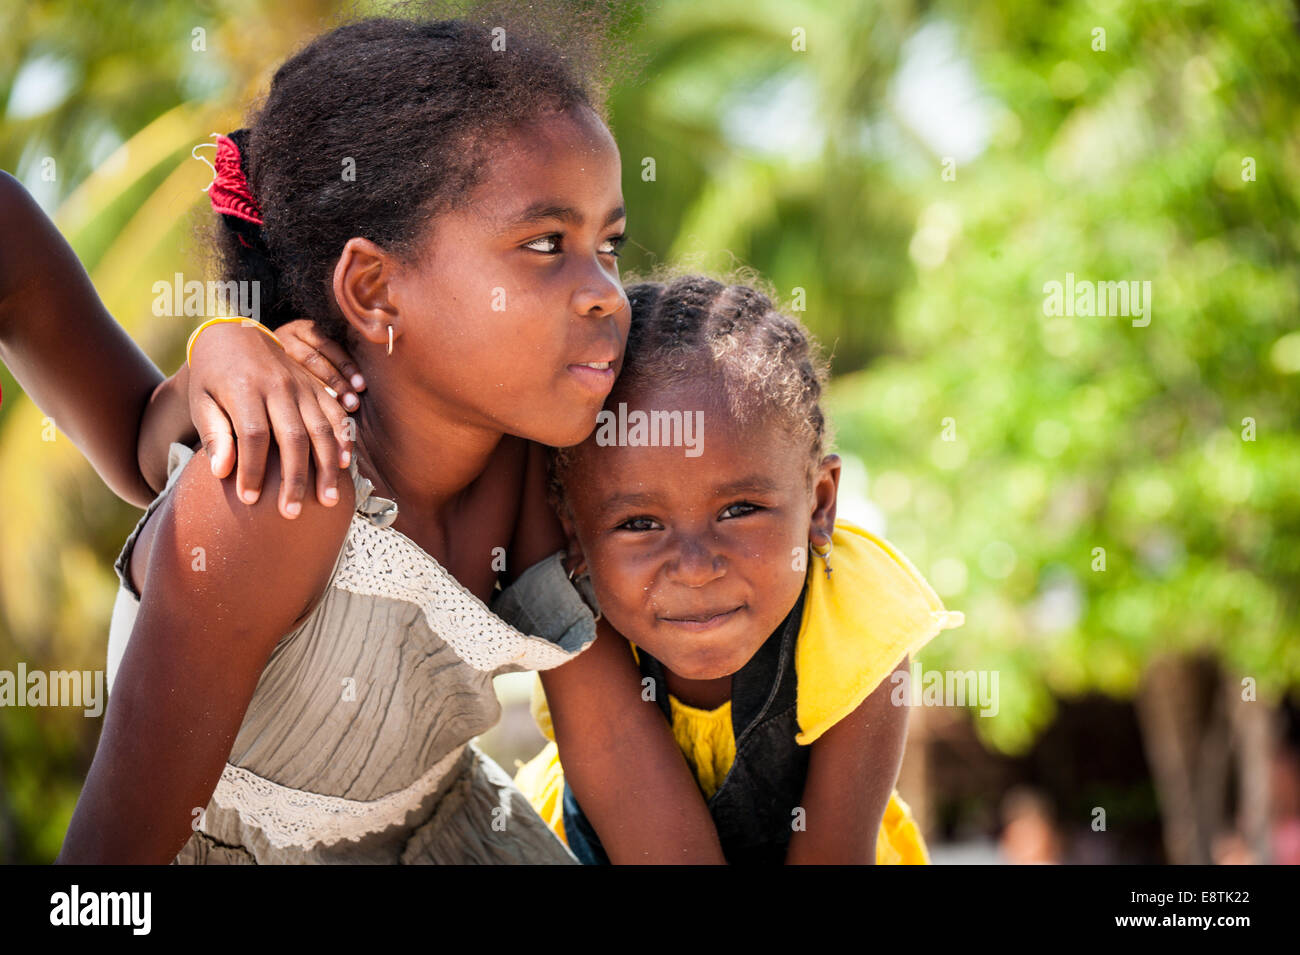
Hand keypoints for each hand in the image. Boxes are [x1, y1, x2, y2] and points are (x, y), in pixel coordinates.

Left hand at [187, 320, 364, 517]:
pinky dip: (343, 439)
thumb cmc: (213, 377)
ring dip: (327, 467)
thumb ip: (213, 434)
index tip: (249, 499)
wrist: (235, 335)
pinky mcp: (315, 386)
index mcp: (244, 389)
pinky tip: (345, 465)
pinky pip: (335, 414)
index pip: (253, 436)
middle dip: (295, 478)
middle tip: (292, 512)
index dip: (253, 470)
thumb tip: (221, 472)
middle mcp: (278, 386)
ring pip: (321, 429)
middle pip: (293, 437)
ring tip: (328, 498)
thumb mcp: (200, 401)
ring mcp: (302, 386)